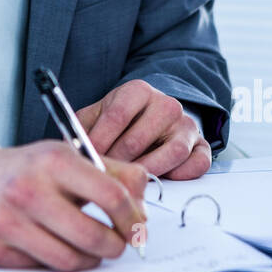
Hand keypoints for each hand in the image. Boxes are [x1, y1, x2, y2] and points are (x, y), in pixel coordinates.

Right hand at [0, 140, 148, 271]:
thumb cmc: (27, 170)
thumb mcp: (69, 157)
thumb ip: (112, 171)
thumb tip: (143, 196)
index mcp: (53, 159)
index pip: (111, 195)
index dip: (132, 217)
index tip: (136, 226)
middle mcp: (27, 188)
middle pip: (93, 236)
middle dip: (115, 246)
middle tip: (117, 244)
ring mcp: (6, 220)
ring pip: (70, 260)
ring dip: (88, 259)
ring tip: (88, 247)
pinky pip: (41, 269)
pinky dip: (54, 262)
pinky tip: (52, 245)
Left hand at [75, 79, 211, 180]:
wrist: (154, 115)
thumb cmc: (122, 119)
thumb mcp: (98, 114)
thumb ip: (82, 128)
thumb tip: (70, 149)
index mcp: (138, 91)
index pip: (117, 116)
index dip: (99, 141)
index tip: (88, 158)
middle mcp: (166, 104)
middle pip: (140, 139)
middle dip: (118, 162)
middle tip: (104, 176)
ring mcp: (186, 125)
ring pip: (171, 152)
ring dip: (148, 171)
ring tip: (130, 181)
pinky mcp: (201, 145)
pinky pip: (197, 164)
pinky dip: (181, 175)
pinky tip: (162, 179)